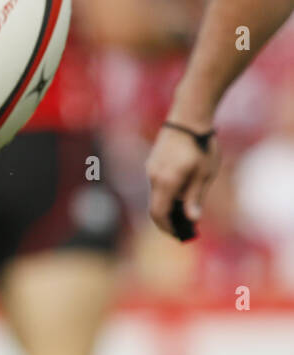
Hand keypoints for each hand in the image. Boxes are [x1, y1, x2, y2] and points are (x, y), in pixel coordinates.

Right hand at [146, 122, 218, 237]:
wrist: (188, 117)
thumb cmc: (200, 146)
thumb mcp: (204, 174)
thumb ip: (195, 197)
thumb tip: (192, 219)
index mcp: (166, 182)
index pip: (158, 213)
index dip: (167, 228)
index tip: (180, 236)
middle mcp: (153, 177)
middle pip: (156, 206)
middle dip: (169, 219)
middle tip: (186, 228)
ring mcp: (151, 168)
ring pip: (157, 194)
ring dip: (169, 205)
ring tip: (188, 210)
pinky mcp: (153, 161)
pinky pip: (157, 183)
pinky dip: (167, 193)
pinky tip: (183, 191)